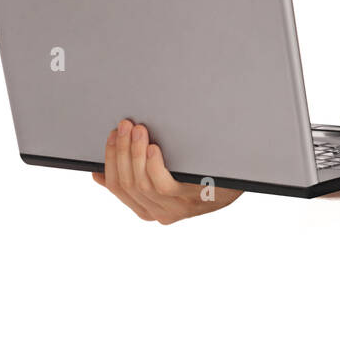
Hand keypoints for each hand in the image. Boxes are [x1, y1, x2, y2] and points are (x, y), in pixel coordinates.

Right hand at [92, 118, 241, 223]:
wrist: (238, 183)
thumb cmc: (201, 177)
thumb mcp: (164, 179)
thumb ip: (136, 178)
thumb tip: (100, 174)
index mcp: (146, 208)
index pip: (116, 186)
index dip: (110, 159)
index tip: (111, 135)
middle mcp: (156, 213)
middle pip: (126, 182)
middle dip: (120, 151)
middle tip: (123, 126)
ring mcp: (172, 210)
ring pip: (140, 182)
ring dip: (135, 152)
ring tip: (137, 130)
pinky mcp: (188, 201)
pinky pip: (162, 185)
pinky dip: (154, 165)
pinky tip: (153, 148)